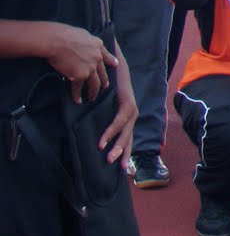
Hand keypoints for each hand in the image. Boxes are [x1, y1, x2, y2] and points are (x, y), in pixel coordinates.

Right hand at [42, 23, 118, 102]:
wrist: (56, 41)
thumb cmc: (65, 34)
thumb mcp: (83, 34)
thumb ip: (89, 41)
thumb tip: (88, 44)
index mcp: (98, 46)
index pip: (107, 56)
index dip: (111, 61)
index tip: (115, 65)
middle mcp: (97, 58)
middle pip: (102, 73)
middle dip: (104, 81)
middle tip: (104, 87)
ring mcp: (90, 68)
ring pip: (94, 84)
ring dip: (93, 92)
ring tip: (91, 97)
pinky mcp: (80, 76)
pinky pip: (78, 88)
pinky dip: (77, 95)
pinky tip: (77, 100)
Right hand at [98, 51, 137, 165]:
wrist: (115, 65)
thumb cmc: (108, 85)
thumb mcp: (105, 106)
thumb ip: (103, 118)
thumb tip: (91, 134)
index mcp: (127, 117)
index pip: (127, 138)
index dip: (125, 152)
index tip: (121, 168)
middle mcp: (132, 114)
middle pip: (129, 138)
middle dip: (124, 154)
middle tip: (120, 170)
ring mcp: (132, 108)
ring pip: (126, 132)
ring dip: (117, 146)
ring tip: (108, 158)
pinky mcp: (128, 102)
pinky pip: (120, 120)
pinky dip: (111, 131)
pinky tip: (103, 141)